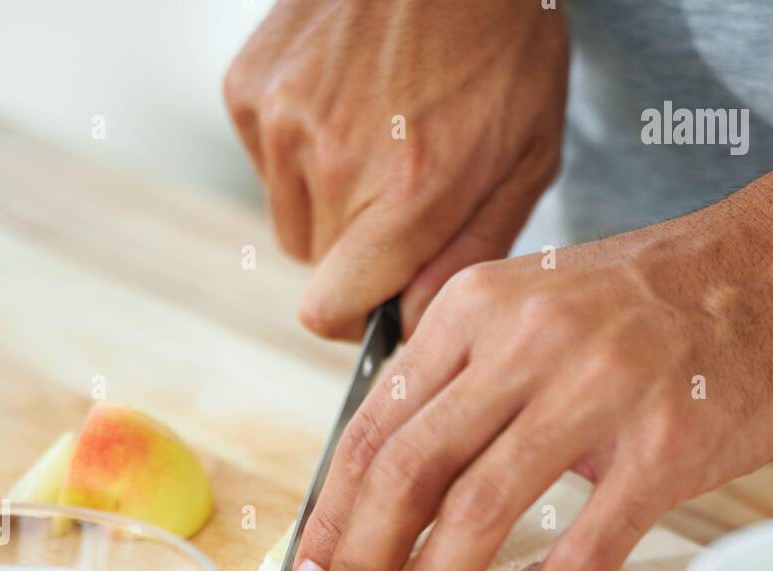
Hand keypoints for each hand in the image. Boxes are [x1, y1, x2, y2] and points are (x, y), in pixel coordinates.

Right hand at [224, 0, 566, 338]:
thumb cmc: (504, 44)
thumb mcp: (525, 159)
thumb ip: (469, 255)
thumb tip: (413, 325)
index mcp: (406, 192)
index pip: (330, 312)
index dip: (360, 316)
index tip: (386, 297)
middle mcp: (331, 160)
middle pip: (317, 271)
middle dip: (358, 253)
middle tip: (403, 194)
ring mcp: (280, 118)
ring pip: (291, 220)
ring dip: (329, 203)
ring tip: (378, 139)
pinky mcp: (247, 87)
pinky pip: (265, 165)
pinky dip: (299, 152)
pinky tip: (347, 103)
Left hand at [288, 177, 772, 570]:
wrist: (762, 276)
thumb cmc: (632, 309)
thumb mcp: (520, 307)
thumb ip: (449, 381)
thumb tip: (370, 491)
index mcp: (473, 309)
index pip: (372, 427)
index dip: (330, 517)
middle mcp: (525, 341)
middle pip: (406, 474)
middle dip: (364, 564)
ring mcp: (598, 391)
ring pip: (477, 512)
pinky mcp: (664, 445)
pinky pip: (585, 545)